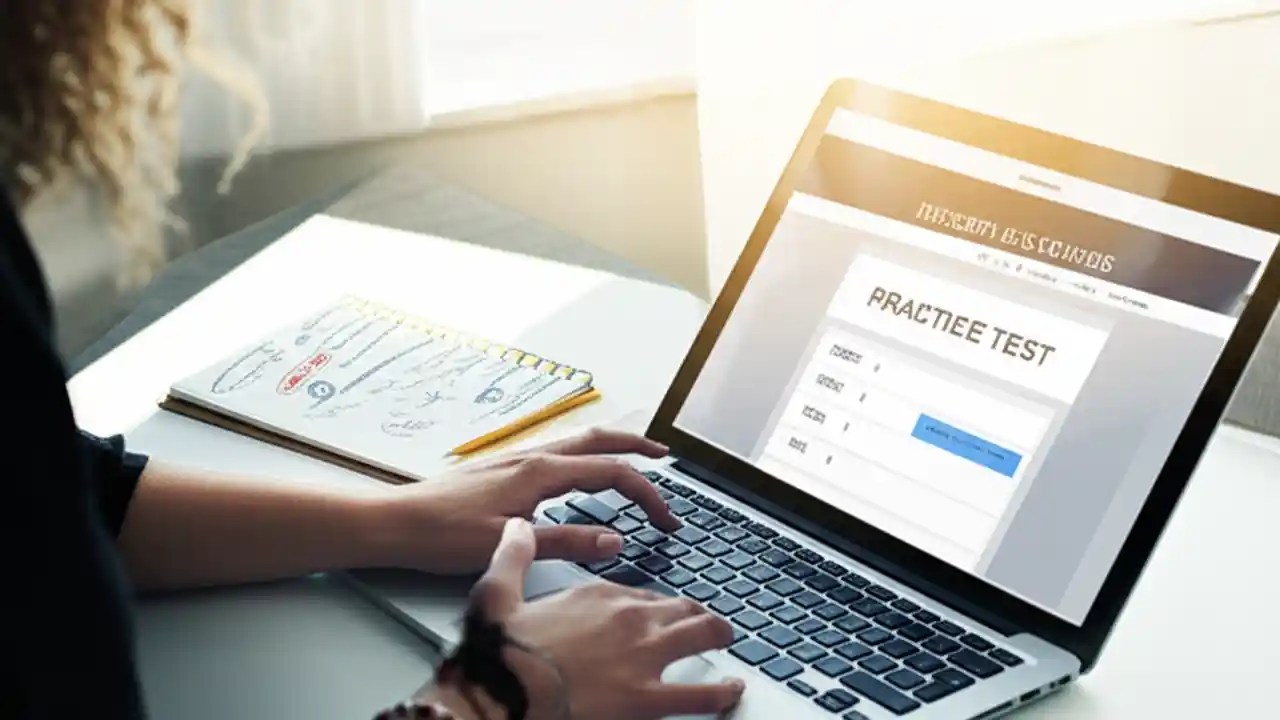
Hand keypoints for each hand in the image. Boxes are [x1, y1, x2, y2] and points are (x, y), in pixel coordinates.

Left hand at [371, 429, 677, 573]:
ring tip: (634, 457)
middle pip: (600, 439)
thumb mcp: (510, 544)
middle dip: (638, 446)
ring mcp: (518, 458)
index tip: (666, 520)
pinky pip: (559, 450)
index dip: (647, 494)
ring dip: (612, 445)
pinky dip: (586, 454)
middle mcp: (533, 456)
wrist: (396, 521)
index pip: (612, 472)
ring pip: (578, 441)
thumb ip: (567, 541)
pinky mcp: (505, 467)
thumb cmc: (443, 534)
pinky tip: (580, 471)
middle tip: (666, 458)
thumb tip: (616, 540)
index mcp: (541, 472)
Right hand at [449, 519, 744, 719]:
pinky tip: (733, 690)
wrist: (498, 697)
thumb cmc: (498, 654)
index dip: (652, 604)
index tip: (655, 612)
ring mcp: (642, 657)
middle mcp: (627, 618)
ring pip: (702, 634)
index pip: (641, 592)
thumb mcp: (495, 592)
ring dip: (719, 636)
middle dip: (696, 613)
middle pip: (680, 607)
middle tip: (703, 623)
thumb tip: (517, 526)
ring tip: (726, 640)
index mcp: (596, 594)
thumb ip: (514, 555)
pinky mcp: (647, 698)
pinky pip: (701, 694)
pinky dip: (723, 692)